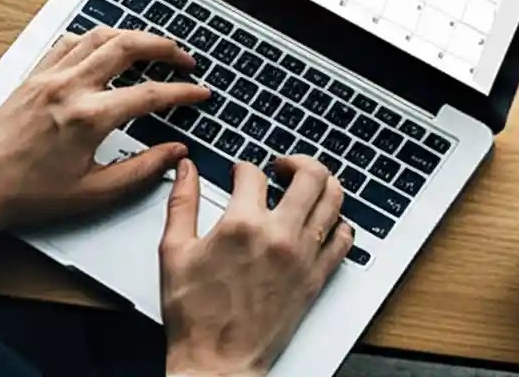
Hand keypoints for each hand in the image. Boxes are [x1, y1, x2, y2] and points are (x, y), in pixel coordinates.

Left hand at [0, 27, 209, 228]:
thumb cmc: (29, 194)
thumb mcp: (94, 192)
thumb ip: (142, 169)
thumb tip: (175, 153)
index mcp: (88, 118)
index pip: (149, 94)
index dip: (182, 92)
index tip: (199, 93)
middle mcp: (69, 88)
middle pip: (128, 47)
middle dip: (164, 47)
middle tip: (184, 58)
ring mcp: (48, 77)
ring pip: (99, 36)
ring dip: (132, 35)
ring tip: (153, 46)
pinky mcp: (33, 76)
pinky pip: (70, 43)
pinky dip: (96, 38)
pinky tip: (106, 46)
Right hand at [160, 156, 352, 375]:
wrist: (218, 361)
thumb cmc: (195, 315)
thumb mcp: (174, 251)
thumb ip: (182, 202)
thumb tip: (186, 169)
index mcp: (241, 225)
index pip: (254, 172)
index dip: (244, 167)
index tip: (239, 173)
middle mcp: (279, 236)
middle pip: (310, 175)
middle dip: (296, 161)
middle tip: (283, 167)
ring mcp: (303, 256)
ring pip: (333, 200)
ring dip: (322, 184)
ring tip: (307, 185)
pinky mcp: (316, 278)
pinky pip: (344, 239)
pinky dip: (338, 223)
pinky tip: (323, 222)